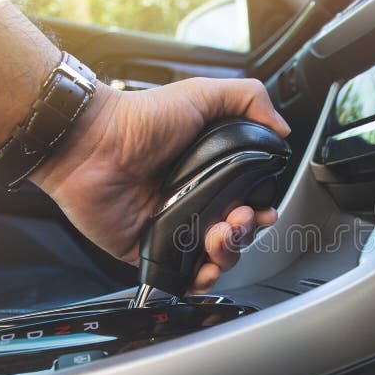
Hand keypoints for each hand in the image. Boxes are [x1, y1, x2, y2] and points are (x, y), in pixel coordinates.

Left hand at [30, 78, 290, 293]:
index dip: (260, 211)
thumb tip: (283, 128)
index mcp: (210, 173)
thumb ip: (249, 99)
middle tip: (237, 218)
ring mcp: (174, 227)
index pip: (248, 202)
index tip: (262, 209)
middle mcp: (195, 201)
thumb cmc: (139, 118)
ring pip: (217, 257)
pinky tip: (206, 268)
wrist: (91, 144)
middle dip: (246, 233)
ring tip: (218, 235)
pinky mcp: (152, 249)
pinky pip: (184, 276)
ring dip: (228, 253)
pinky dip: (201, 280)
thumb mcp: (203, 95)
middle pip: (237, 234)